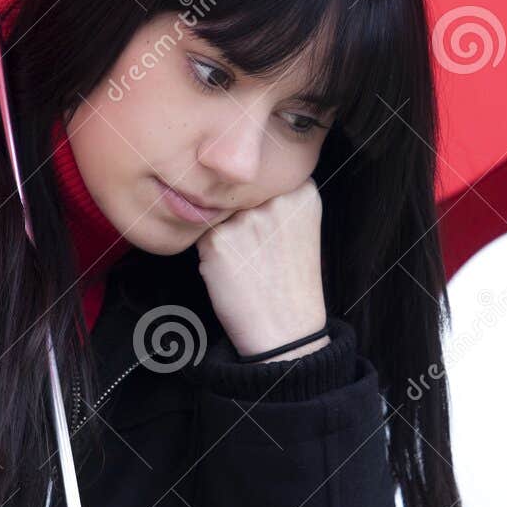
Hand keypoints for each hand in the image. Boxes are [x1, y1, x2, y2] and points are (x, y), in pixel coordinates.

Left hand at [194, 179, 328, 358]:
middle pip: (239, 192)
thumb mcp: (302, 226)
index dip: (261, 202)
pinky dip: (211, 251)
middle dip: (242, 216)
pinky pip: (203, 233)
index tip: (273, 229)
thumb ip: (280, 196)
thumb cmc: (293, 280)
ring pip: (220, 212)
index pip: (263, 178)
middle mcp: (274, 201)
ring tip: (247, 262)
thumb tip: (238, 177)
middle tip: (259, 251)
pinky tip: (233, 270)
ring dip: (225, 232)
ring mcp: (245, 220)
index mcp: (302, 192)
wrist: (286, 329)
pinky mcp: (218, 241)